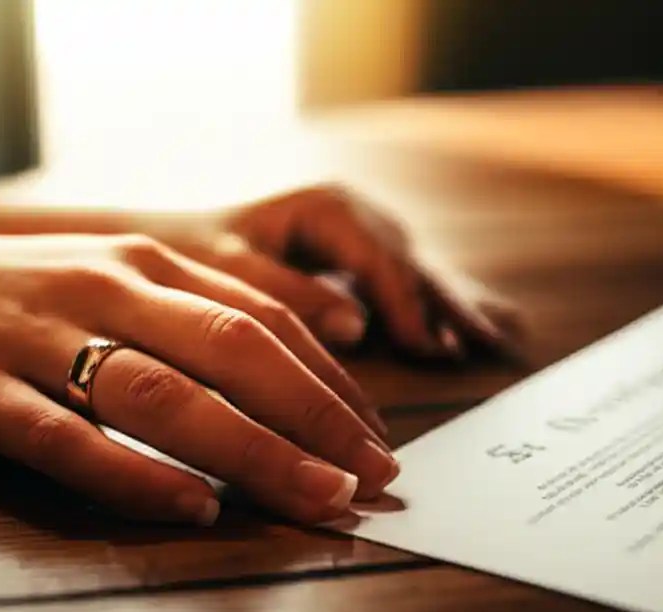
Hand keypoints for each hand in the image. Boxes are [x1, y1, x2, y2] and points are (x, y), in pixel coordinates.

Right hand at [0, 233, 397, 525]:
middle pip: (235, 355)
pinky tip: (191, 507)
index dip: (329, 380)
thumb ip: (171, 314)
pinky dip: (135, 475)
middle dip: (317, 421)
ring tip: (317, 498)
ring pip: (167, 398)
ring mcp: (36, 340)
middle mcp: (100, 289)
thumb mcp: (87, 279)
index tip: (375, 437)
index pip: (261, 318)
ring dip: (254, 452)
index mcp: (137, 261)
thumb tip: (270, 373)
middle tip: (374, 479)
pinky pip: (67, 440)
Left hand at [162, 185, 521, 356]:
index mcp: (326, 211)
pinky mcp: (362, 263)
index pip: (379, 260)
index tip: (427, 349)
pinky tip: (483, 331)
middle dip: (452, 306)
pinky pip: (413, 286)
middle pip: (414, 264)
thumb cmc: (188, 260)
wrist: (162, 248)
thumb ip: (285, 295)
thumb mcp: (226, 271)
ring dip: (458, 308)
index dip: (405, 304)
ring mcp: (363, 238)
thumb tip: (355, 327)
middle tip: (491, 346)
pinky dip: (443, 310)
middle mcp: (354, 218)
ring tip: (500, 341)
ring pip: (422, 274)